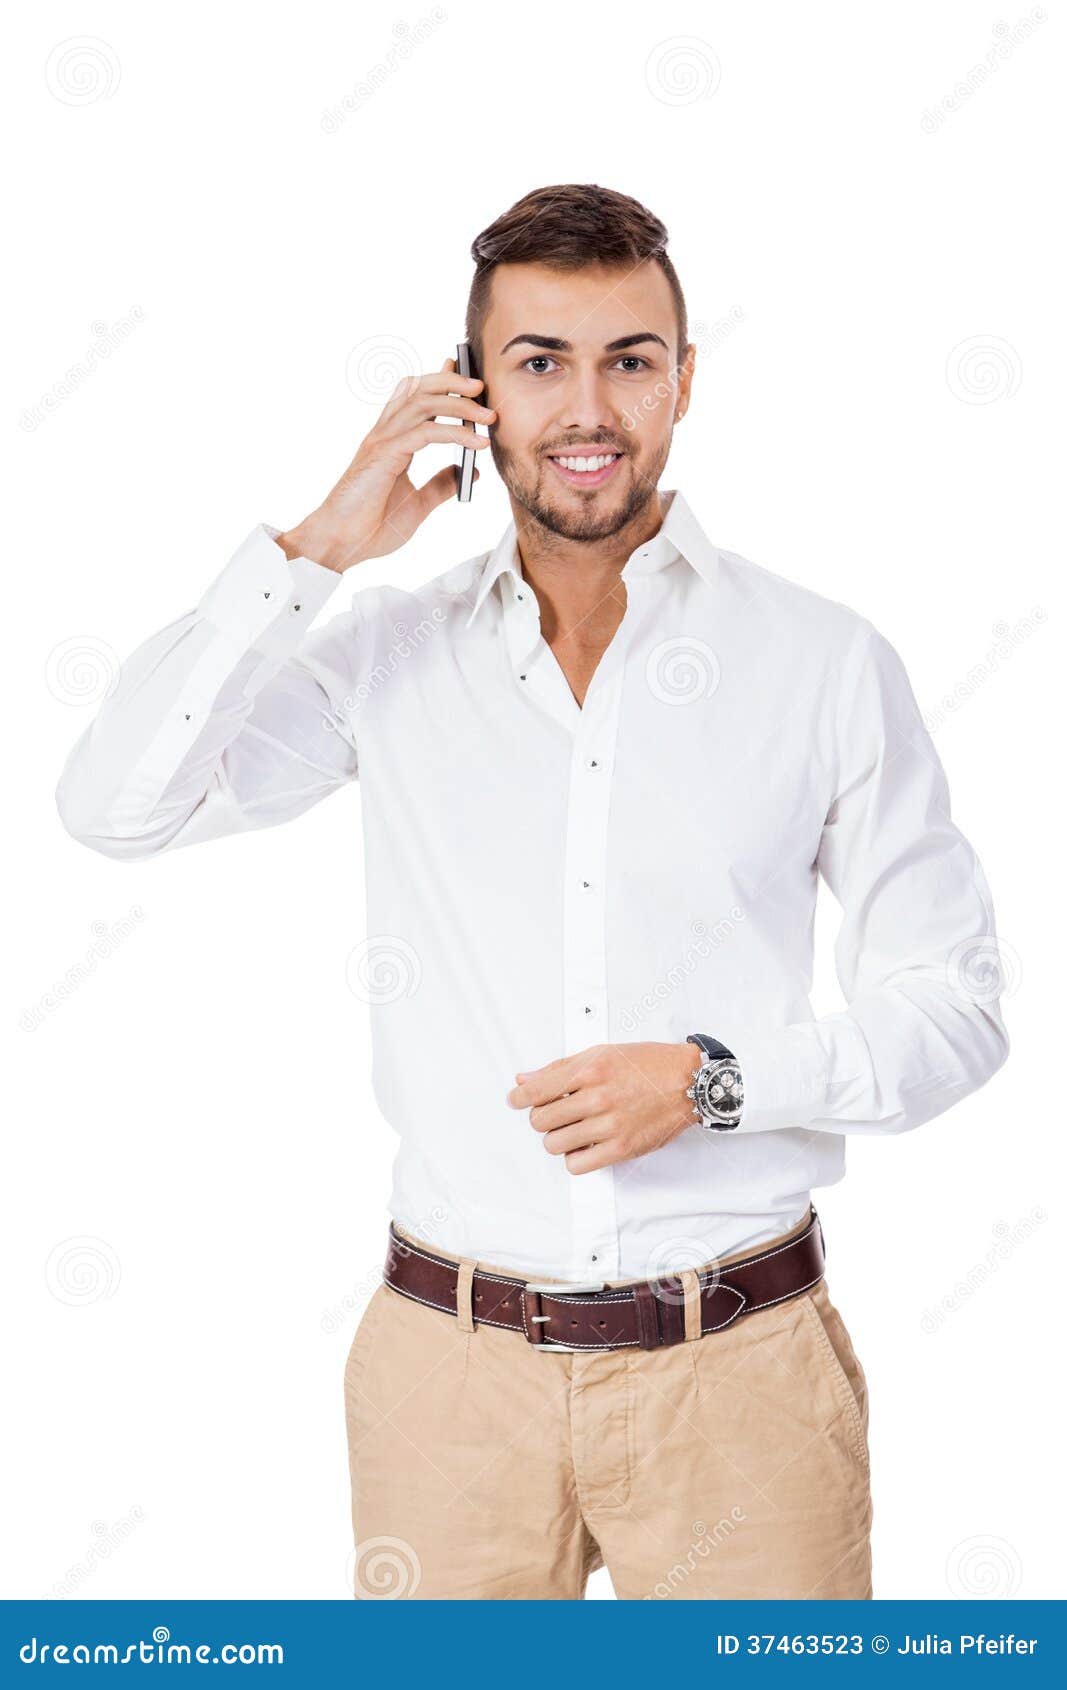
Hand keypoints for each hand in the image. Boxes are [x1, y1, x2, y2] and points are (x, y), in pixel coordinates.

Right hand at [276, 356, 494, 571]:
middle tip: (482, 387)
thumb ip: (440, 485)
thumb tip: (468, 472)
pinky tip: (476, 441)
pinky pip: (425, 433)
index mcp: (390, 442)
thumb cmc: (369, 526)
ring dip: (460, 405)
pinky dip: (455, 433)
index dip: (441, 383)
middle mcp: (385, 434)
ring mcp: (382, 442)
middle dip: (452, 382)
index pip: (416, 399)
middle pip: (419, 390)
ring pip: (423, 404)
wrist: (342, 544)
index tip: (467, 381)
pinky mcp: (384, 455)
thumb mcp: (416, 504)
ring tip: (488, 416)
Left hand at [506, 1042, 702, 1174]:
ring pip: (554, 1144)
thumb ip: (560, 1068)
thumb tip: (525, 1079)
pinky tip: (583, 1145)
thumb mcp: (601, 1053)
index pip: (536, 1091)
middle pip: (540, 1120)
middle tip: (552, 1113)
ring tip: (570, 1129)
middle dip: (541, 1117)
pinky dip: (574, 1157)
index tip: (515, 1101)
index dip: (518, 1098)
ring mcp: (609, 1125)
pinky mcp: (621, 1148)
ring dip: (556, 1138)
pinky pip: (577, 1165)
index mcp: (590, 1071)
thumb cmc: (648, 1065)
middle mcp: (597, 1098)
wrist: (688, 1082)